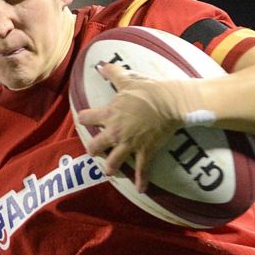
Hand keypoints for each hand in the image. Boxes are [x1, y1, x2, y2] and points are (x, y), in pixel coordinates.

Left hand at [77, 63, 201, 191]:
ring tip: (109, 172)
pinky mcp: (145, 152)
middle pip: (95, 146)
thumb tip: (100, 64)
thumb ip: (113, 74)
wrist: (172, 103)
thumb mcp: (128, 81)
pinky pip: (142, 170)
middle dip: (93, 149)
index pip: (86, 118)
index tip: (82, 120)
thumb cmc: (149, 91)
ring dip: (110, 168)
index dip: (83, 119)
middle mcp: (115, 132)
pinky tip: (141, 190)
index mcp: (109, 114)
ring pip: (113, 161)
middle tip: (93, 150)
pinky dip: (142, 181)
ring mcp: (130, 144)